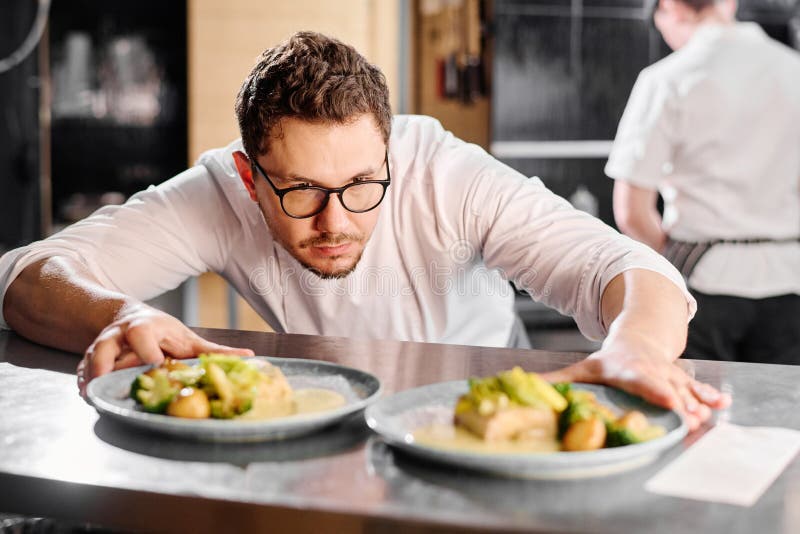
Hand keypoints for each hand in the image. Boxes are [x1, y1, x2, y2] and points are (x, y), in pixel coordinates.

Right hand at [77, 303, 253, 395]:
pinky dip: (83, 384)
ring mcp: (101, 346)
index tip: (156, 366)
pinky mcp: (90, 358)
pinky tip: (89, 397)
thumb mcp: (189, 338)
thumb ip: (214, 351)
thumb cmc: (164, 332)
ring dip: (90, 377)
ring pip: (90, 359)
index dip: (148, 351)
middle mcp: (119, 334)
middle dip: (106, 363)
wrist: (130, 318)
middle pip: (107, 346)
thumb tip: (249, 356)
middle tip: (107, 382)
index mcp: (145, 327)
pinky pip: (81, 371)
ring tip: (92, 396)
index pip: (144, 337)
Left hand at [541, 332, 730, 430]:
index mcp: (624, 369)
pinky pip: (697, 387)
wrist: (638, 341)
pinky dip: (709, 394)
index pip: (637, 379)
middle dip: (677, 402)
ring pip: (683, 389)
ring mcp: (667, 374)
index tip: (664, 398)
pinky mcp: (681, 379)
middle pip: (663, 387)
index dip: (651, 388)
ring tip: (705, 418)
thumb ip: (558, 379)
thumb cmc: (608, 363)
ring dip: (695, 403)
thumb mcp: (584, 369)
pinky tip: (722, 403)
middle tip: (690, 418)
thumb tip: (526, 381)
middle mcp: (649, 370)